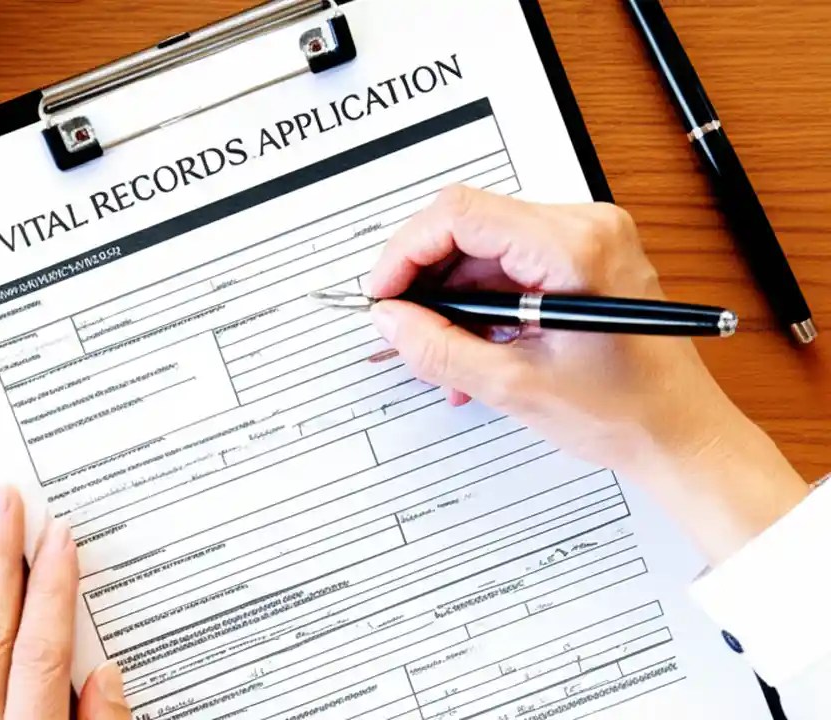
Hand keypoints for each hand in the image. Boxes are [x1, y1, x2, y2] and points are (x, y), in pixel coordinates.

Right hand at [367, 186, 808, 563]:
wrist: (682, 435)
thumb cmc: (630, 413)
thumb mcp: (514, 386)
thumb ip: (439, 349)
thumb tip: (391, 322)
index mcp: (574, 248)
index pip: (460, 215)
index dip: (407, 252)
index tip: (384, 294)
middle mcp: (586, 228)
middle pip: (469, 226)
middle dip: (426, 279)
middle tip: (402, 326)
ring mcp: (589, 240)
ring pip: (484, 249)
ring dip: (451, 298)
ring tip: (437, 351)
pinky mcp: (586, 258)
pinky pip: (510, 265)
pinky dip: (481, 303)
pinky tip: (470, 347)